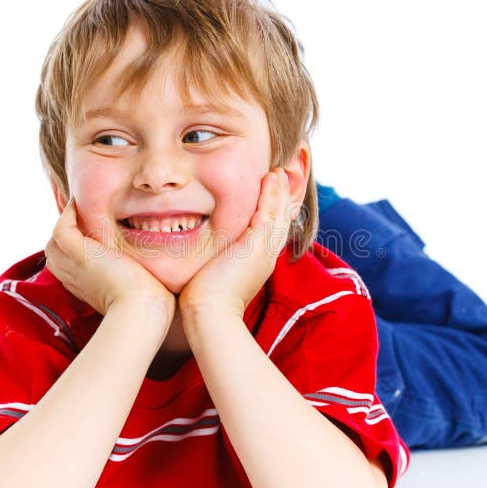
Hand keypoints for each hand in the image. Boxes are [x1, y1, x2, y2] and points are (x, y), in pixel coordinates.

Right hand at [44, 198, 175, 325]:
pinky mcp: (80, 254)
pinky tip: (79, 204)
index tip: (91, 234)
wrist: (142, 312)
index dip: (77, 250)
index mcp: (87, 288)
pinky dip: (67, 215)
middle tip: (80, 216)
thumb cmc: (149, 309)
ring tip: (78, 207)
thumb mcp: (140, 292)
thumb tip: (156, 277)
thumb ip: (140, 281)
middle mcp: (75, 279)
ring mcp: (75, 266)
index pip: (71, 266)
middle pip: (56, 254)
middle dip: (65, 236)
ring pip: (54, 242)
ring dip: (64, 223)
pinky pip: (62, 229)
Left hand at [178, 168, 295, 320]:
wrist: (208, 314)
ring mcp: (264, 251)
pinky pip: (268, 214)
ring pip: (278, 214)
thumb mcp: (215, 273)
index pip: (271, 230)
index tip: (271, 192)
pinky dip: (271, 196)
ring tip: (277, 172)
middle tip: (281, 176)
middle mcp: (266, 256)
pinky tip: (270, 179)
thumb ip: (217, 258)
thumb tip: (205, 252)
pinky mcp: (257, 247)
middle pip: (281, 220)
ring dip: (279, 191)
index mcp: (258, 262)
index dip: (274, 210)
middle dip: (282, 198)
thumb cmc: (204, 300)